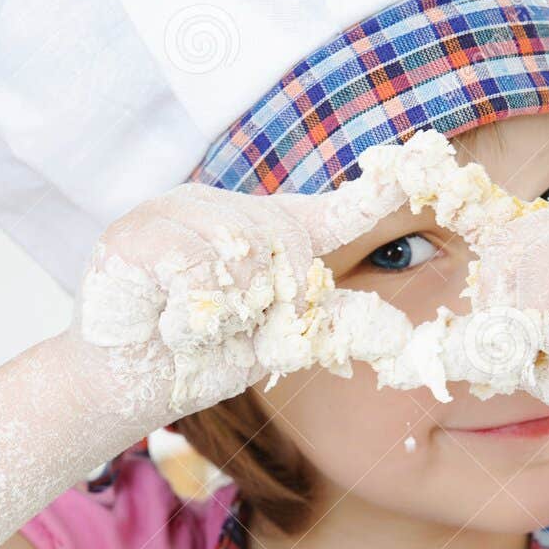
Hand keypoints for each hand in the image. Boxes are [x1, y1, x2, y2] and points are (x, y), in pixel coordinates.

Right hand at [67, 179, 401, 430]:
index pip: (332, 210)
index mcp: (265, 232)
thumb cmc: (198, 356)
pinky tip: (163, 324)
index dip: (379, 191)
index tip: (426, 161)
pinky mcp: (133, 230)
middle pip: (280, 242)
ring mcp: (172, 210)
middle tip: (223, 326)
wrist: (122, 387)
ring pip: (234, 254)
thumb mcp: (277, 343)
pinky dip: (185, 316)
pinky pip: (188, 270)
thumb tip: (399, 336)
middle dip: (260, 302)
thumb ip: (332, 328)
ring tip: (187, 325)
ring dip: (218, 314)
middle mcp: (221, 206)